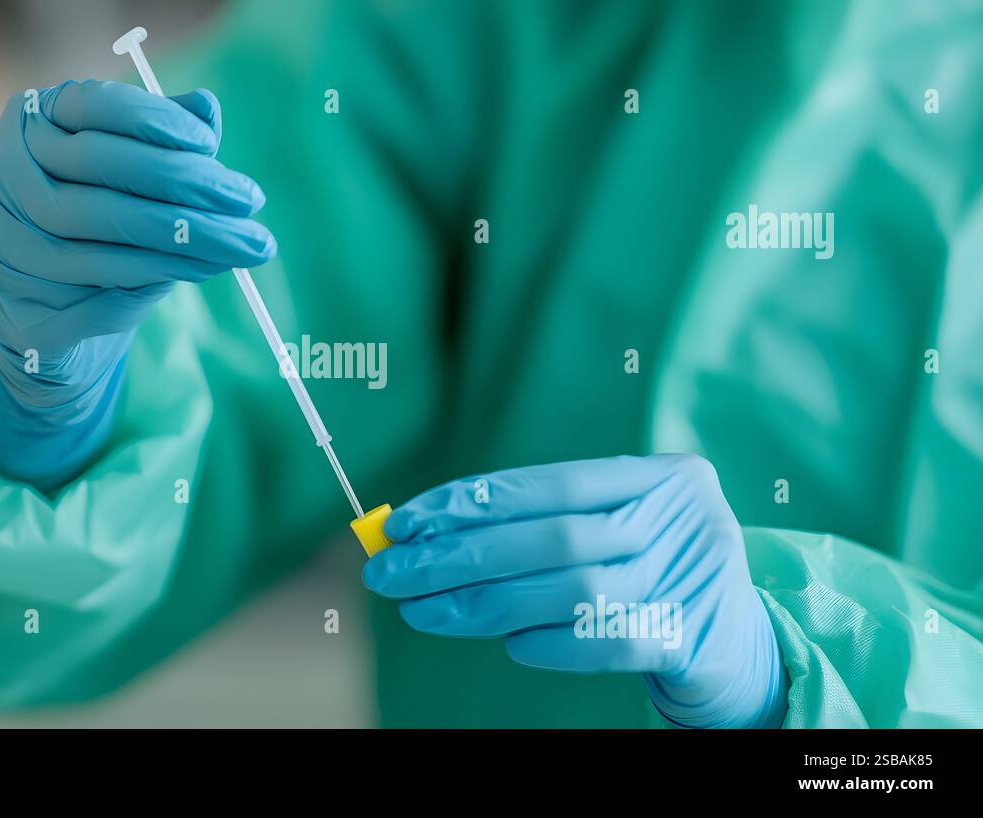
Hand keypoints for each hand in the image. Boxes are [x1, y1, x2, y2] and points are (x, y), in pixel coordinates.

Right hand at [0, 80, 274, 485]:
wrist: (41, 318)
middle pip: (100, 169)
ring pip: (99, 229)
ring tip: (241, 242)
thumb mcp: (124, 177)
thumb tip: (207, 108)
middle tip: (249, 199)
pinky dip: (157, 275)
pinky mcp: (19, 306)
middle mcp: (2, 175)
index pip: (92, 105)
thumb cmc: (91, 228)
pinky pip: (97, 287)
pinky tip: (205, 268)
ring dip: (183, 236)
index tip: (212, 145)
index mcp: (27, 124)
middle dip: (185, 182)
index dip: (156, 121)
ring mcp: (1, 243)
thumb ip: (162, 140)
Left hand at [363, 454, 786, 727]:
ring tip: (422, 612)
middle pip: (550, 536)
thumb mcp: (610, 529)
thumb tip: (423, 534)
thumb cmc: (650, 572)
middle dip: (456, 555)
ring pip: (569, 588)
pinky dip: (550, 643)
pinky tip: (507, 644)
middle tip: (389, 574)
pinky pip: (604, 640)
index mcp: (661, 476)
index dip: (470, 501)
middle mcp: (681, 519)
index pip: (549, 482)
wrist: (739, 642)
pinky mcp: (692, 638)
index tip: (404, 523)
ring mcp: (692, 579)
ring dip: (483, 603)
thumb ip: (535, 525)